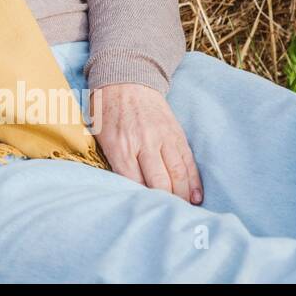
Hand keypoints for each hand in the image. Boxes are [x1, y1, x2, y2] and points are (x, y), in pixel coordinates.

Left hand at [91, 83, 202, 204]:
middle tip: (168, 218)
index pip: (133, 182)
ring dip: (183, 196)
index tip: (145, 213)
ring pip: (177, 173)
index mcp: (119, 145)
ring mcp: (162, 137)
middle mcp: (143, 142)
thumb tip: (125, 188)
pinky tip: (196, 196)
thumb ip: (112, 160)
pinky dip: (193, 180)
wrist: (125, 77)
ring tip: (185, 212)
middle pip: (159, 182)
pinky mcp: (175, 133)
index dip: (141, 200)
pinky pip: (187, 160)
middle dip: (165, 203)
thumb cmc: (106, 110)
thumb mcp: (99, 134)